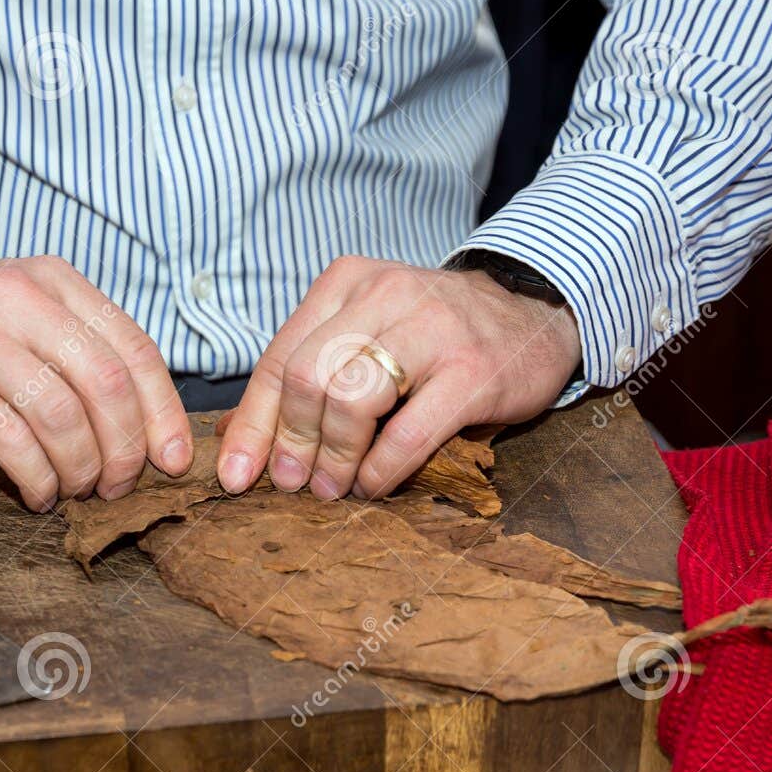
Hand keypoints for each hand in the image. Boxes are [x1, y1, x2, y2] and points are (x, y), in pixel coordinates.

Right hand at [0, 258, 191, 511]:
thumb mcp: (28, 314)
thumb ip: (86, 352)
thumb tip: (154, 429)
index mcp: (54, 281)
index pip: (134, 349)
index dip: (163, 413)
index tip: (174, 461)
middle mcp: (18, 299)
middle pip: (105, 384)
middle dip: (125, 449)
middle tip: (119, 486)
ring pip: (60, 416)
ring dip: (80, 469)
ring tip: (75, 490)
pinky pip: (10, 441)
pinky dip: (37, 478)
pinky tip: (38, 494)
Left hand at [217, 257, 580, 498]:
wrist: (535, 314)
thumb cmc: (435, 334)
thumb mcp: (366, 331)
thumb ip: (307, 372)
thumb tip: (236, 437)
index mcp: (347, 282)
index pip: (280, 358)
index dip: (253, 423)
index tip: (236, 475)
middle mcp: (385, 295)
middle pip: (307, 378)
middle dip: (292, 442)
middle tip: (294, 483)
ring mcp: (431, 330)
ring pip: (350, 399)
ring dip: (334, 459)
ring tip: (333, 488)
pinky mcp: (472, 372)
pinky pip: (408, 433)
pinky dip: (381, 470)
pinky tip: (374, 484)